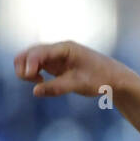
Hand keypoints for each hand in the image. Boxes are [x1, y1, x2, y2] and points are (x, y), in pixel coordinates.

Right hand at [13, 40, 131, 97]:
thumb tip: (34, 92)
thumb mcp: (79, 84)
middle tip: (34, 81)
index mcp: (65, 48)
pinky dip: (33, 74)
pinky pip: (37, 67)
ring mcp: (55, 58)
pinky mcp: (56, 66)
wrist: (115, 79)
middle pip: (29, 53)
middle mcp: (58, 50)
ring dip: (26, 70)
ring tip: (37, 82)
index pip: (40, 51)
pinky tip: (40, 82)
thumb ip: (57, 87)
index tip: (30, 77)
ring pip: (30, 59)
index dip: (30, 63)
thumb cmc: (101, 79)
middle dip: (24, 66)